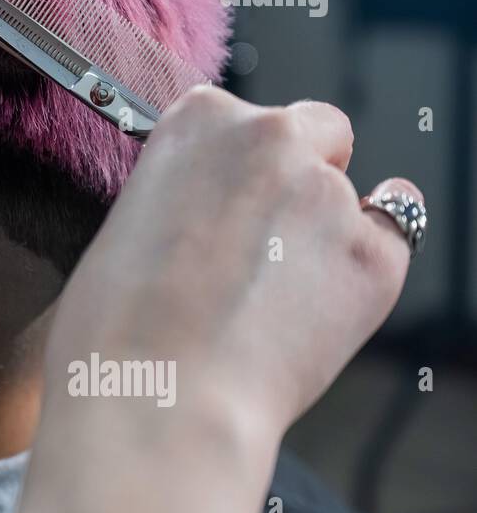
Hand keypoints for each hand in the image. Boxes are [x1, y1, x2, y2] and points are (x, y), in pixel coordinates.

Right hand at [13, 86, 422, 512]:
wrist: (156, 396)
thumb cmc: (116, 326)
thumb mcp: (127, 224)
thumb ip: (181, 195)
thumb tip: (211, 216)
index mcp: (198, 119)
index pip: (242, 116)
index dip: (238, 165)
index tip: (227, 200)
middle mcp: (269, 138)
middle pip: (314, 131)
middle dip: (299, 172)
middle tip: (264, 240)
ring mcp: (328, 194)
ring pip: (350, 194)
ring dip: (324, 232)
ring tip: (274, 300)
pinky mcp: (375, 256)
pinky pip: (397, 235)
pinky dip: (371, 262)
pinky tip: (331, 297)